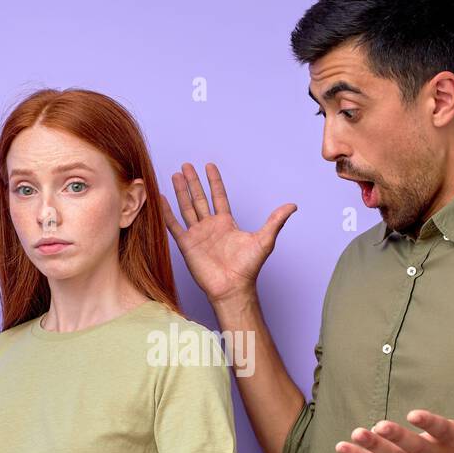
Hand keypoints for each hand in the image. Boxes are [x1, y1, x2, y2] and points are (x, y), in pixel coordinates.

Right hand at [159, 161, 296, 307]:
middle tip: (186, 165)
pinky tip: (160, 198)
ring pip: (186, 207)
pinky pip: (174, 225)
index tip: (209, 166)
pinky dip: (167, 212)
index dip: (214, 181)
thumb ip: (275, 221)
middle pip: (199, 198)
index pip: (218, 196)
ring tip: (175, 175)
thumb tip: (293, 205)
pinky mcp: (187, 245)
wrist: (232, 287)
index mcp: (226, 223)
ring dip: (181, 191)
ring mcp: (197, 235)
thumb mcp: (264, 240)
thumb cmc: (248, 268)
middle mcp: (210, 226)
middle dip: (193, 182)